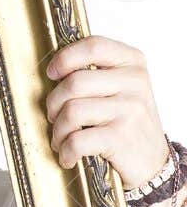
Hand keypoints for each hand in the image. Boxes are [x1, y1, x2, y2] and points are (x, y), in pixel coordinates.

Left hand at [46, 36, 169, 189]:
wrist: (153, 160)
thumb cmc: (126, 122)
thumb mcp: (119, 88)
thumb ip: (94, 73)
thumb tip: (52, 71)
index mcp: (132, 63)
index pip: (93, 46)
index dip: (65, 58)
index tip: (52, 74)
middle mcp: (135, 82)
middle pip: (74, 82)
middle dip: (53, 104)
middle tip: (54, 116)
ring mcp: (131, 109)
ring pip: (71, 111)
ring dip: (58, 130)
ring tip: (62, 139)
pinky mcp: (122, 137)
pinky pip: (77, 140)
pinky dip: (65, 151)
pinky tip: (68, 156)